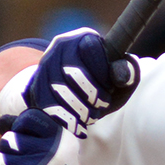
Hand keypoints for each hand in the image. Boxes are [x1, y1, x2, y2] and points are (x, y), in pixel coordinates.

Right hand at [25, 28, 139, 137]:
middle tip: (101, 106)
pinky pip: (49, 106)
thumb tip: (122, 75)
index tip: (110, 89)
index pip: (92, 50)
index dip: (102, 75)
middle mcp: (61, 46)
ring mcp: (45, 65)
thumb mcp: (119, 75)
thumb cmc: (102, 81)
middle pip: (74, 74)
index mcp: (84, 38)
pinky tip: (79, 126)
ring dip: (81, 111)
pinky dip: (67, 120)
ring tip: (92, 116)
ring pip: (60, 92)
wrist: (70, 89)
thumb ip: (128, 72)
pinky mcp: (36, 86)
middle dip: (92, 96)